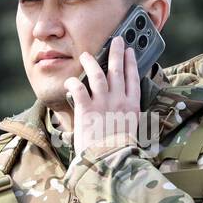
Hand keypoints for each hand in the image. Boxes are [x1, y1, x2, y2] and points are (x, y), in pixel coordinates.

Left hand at [63, 36, 139, 157]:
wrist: (110, 162)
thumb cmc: (119, 151)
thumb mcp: (130, 131)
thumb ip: (126, 118)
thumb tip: (122, 112)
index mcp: (132, 107)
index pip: (133, 78)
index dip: (131, 63)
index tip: (130, 51)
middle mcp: (119, 101)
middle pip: (118, 70)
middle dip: (116, 52)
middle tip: (116, 39)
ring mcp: (103, 103)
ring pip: (97, 74)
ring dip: (91, 61)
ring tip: (86, 54)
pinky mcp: (87, 109)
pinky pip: (78, 89)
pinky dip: (73, 82)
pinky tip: (69, 80)